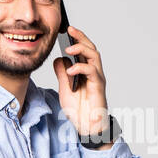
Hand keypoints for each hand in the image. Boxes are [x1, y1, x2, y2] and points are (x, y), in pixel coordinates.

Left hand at [52, 25, 108, 139]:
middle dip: (81, 38)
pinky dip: (81, 69)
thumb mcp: (65, 89)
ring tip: (69, 49)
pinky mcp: (98, 87)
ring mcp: (97, 79)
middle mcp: (94, 73)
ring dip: (82, 50)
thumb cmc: (79, 110)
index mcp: (86, 72)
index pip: (84, 50)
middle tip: (70, 31)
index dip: (77, 39)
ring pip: (95, 57)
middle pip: (91, 49)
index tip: (67, 29)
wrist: (86, 127)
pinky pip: (92, 73)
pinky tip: (70, 70)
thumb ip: (63, 74)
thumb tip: (59, 59)